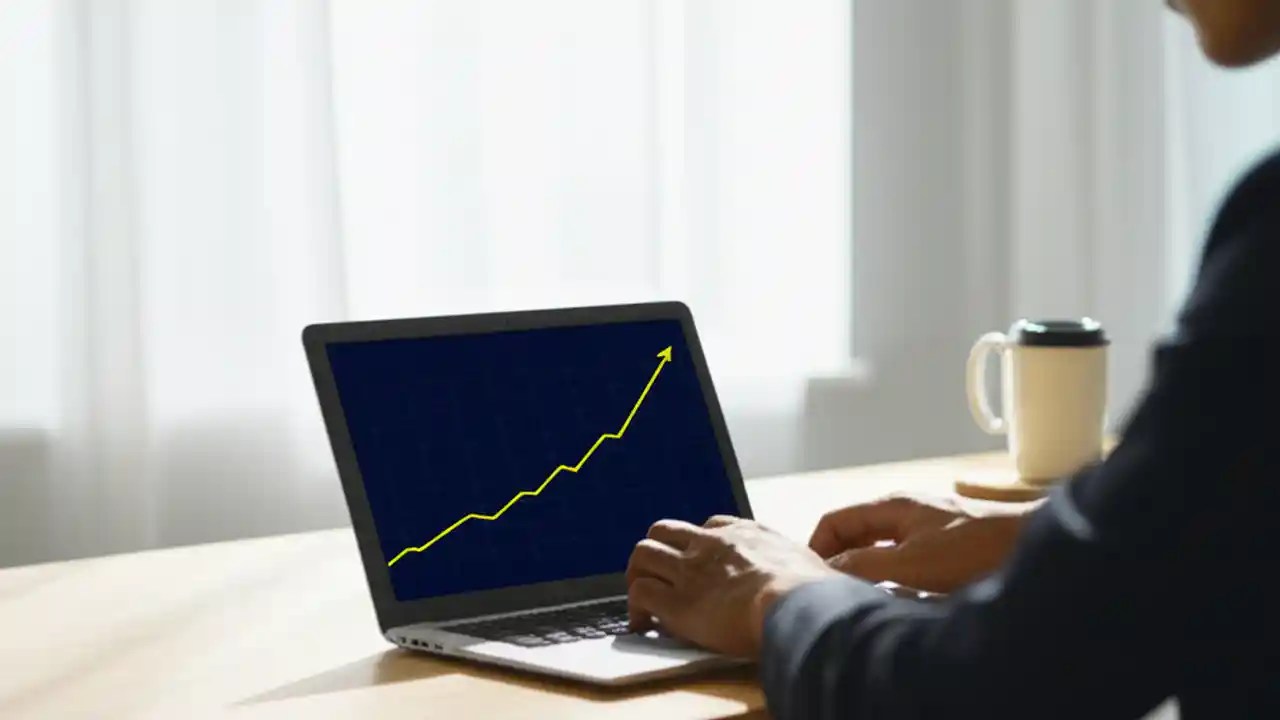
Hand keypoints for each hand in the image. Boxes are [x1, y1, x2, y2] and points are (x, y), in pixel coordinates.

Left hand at [626, 515, 839, 657]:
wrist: (799, 606)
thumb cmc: (816, 593)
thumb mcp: (814, 567)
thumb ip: (805, 571)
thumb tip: (832, 587)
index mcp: (745, 533)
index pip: (708, 526)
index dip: (697, 543)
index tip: (699, 560)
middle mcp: (711, 546)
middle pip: (665, 531)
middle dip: (657, 549)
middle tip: (660, 572)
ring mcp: (691, 571)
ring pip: (643, 555)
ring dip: (637, 574)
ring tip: (641, 596)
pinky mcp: (677, 603)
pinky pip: (640, 595)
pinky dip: (635, 608)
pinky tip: (641, 624)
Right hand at [809, 494, 1030, 592]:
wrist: (1033, 545)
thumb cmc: (974, 549)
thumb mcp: (911, 562)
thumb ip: (864, 565)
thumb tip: (826, 571)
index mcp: (891, 506)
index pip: (834, 521)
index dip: (816, 547)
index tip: (809, 578)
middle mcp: (905, 511)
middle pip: (854, 534)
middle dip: (838, 560)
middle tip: (830, 591)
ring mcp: (925, 528)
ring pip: (878, 548)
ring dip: (864, 570)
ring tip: (858, 596)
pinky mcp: (944, 546)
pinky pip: (901, 559)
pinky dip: (889, 576)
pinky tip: (896, 596)